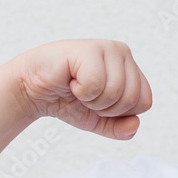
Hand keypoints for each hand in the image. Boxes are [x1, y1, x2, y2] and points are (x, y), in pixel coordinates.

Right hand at [13, 39, 151, 139]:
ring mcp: (106, 48)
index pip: (145, 102)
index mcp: (130, 68)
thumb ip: (120, 128)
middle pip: (132, 98)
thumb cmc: (66, 99)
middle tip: (85, 96)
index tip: (97, 103)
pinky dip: (81, 91)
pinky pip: (96, 83)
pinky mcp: (88, 49)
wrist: (32, 89)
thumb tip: (135, 124)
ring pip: (116, 92)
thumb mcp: (98, 121)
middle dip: (105, 108)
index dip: (119, 113)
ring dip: (91, 100)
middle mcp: (122, 53)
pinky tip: (70, 81)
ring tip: (77, 88)